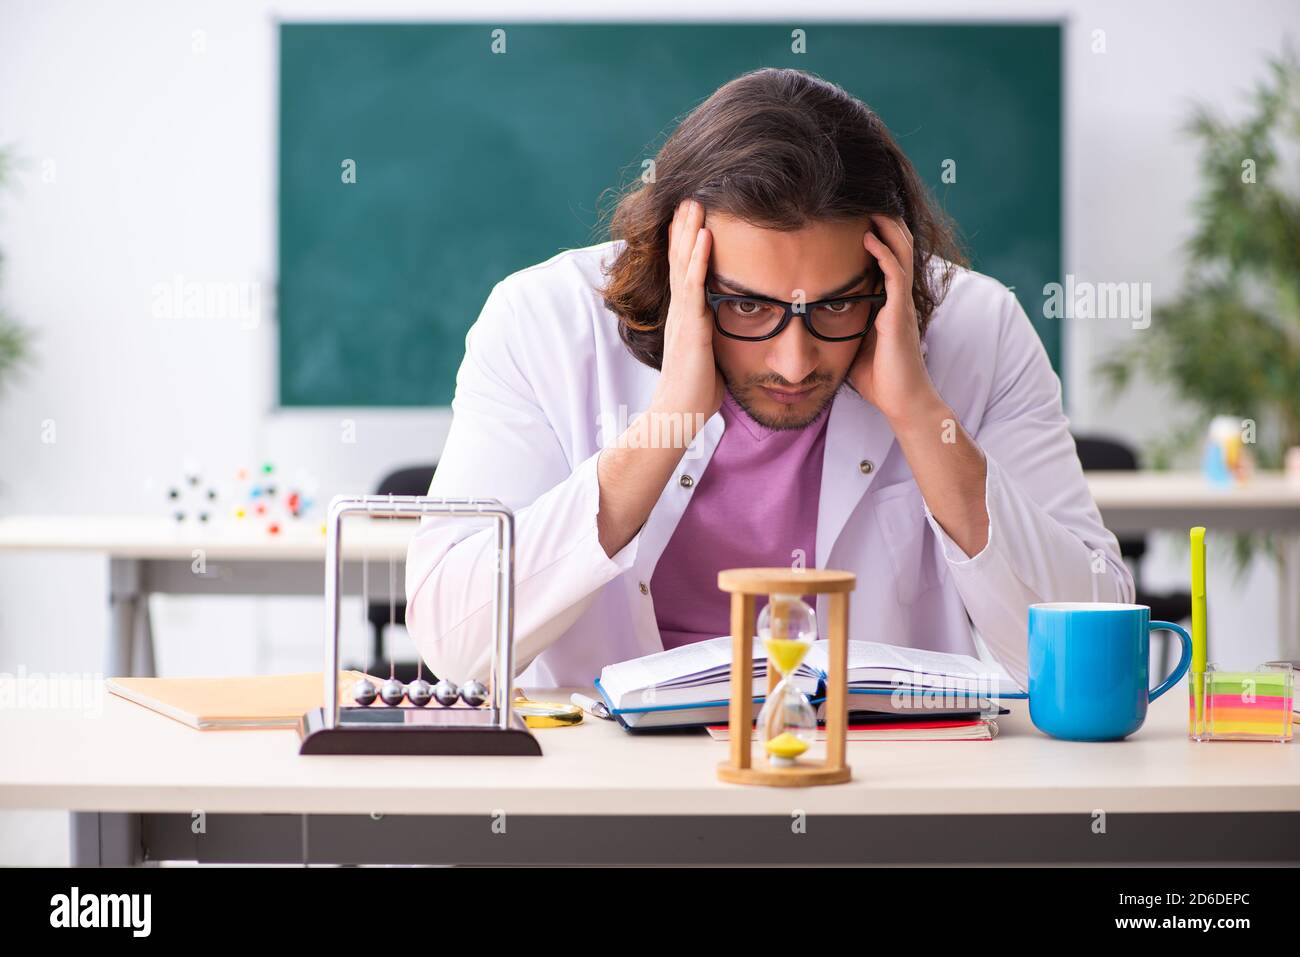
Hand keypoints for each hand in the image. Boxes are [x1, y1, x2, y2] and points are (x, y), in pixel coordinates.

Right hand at [652, 199, 723, 430]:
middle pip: (679, 259)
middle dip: (684, 227)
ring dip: (689, 231)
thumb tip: (736, 330)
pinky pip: (693, 285)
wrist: (679, 415)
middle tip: (689, 196)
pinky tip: (704, 236)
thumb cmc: (697, 391)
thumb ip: (717, 337)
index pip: (684, 271)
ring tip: (693, 203)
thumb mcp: (711, 356)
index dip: (686, 243)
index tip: (691, 217)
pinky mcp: (690, 326)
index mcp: (686, 316)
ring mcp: (683, 316)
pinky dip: (697, 258)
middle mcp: (680, 311)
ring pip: (683, 265)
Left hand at [848, 214, 942, 425]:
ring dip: (887, 227)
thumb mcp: (852, 345)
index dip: (879, 235)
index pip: (888, 259)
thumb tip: (808, 322)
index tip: (857, 217)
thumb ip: (840, 328)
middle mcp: (899, 298)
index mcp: (889, 303)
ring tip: (871, 206)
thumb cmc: (878, 378)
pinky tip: (869, 238)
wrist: (902, 402)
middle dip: (885, 222)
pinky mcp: (899, 314)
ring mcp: (901, 304)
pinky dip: (884, 253)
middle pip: (899, 247)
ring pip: (901, 253)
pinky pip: (895, 275)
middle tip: (864, 200)